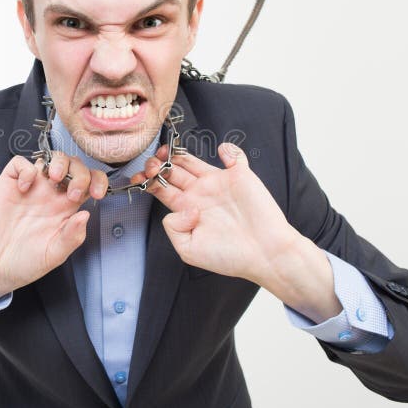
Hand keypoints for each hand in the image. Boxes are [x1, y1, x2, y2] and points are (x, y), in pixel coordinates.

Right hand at [0, 152, 107, 305]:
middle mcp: (50, 195)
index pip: (89, 184)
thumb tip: (85, 215)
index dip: (97, 182)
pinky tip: (24, 187)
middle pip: (74, 166)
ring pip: (50, 158)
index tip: (97, 194)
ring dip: (58, 163)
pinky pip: (19, 163)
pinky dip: (26, 169)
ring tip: (54, 180)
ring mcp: (31, 188)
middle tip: (73, 192)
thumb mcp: (54, 254)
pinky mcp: (9, 185)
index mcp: (66, 208)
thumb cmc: (24, 263)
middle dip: (80, 172)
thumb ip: (72, 236)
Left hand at [132, 142, 340, 321]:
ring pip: (192, 160)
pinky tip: (223, 154)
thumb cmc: (230, 257)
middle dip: (157, 164)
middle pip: (172, 171)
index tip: (141, 177)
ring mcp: (219, 183)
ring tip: (169, 153)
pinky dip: (228, 150)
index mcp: (186, 209)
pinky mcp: (240, 176)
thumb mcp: (189, 250)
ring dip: (178, 153)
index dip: (148, 180)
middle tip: (153, 163)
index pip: (161, 188)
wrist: (265, 254)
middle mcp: (200, 193)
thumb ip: (174, 228)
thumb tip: (184, 207)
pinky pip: (234, 155)